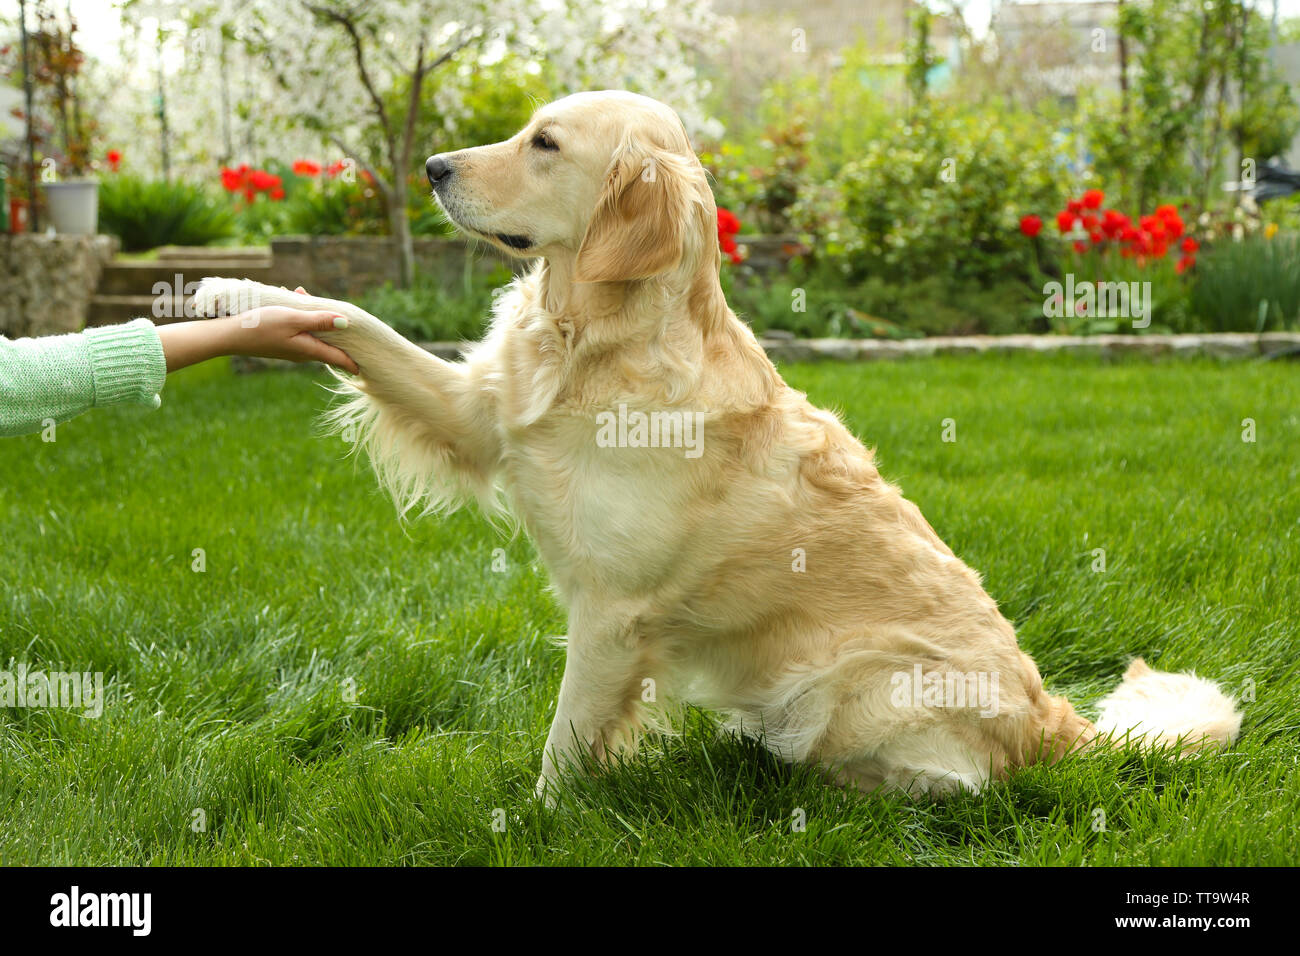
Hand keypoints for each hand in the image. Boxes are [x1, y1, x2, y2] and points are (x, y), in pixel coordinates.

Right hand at [222, 306, 358, 373]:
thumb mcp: (294, 319)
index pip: (337, 359)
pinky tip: (289, 296)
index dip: (352, 362)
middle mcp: (302, 353)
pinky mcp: (280, 342)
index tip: (366, 368)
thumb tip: (346, 324)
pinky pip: (297, 328)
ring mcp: (291, 348)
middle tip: (339, 313)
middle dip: (334, 326)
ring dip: (313, 315)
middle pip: (327, 342)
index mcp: (309, 350)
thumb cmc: (262, 326)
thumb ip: (320, 321)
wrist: (229, 335)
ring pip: (311, 331)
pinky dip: (299, 315)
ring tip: (302, 293)